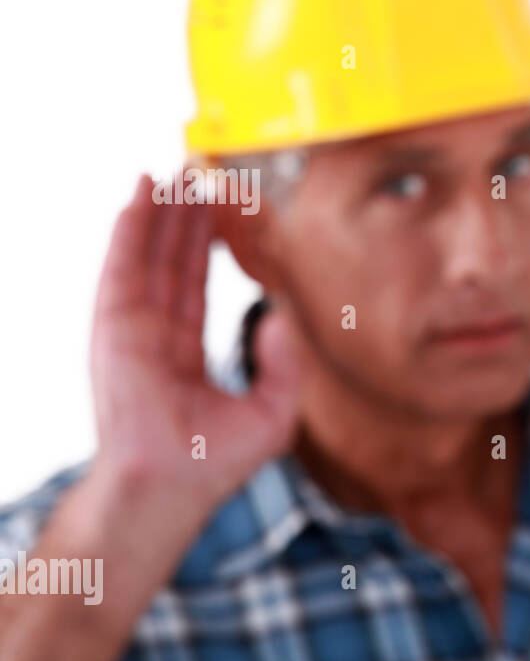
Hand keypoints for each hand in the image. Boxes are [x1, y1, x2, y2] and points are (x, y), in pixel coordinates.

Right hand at [89, 173, 303, 518]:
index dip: (203, 247)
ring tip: (168, 173)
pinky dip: (130, 231)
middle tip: (191, 175)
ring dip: (154, 214)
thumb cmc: (213, 464)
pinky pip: (123, 268)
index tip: (213, 210)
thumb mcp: (272, 413)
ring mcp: (130, 331)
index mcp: (183, 355)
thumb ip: (284, 366)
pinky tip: (141, 198)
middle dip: (179, 219)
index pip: (193, 286)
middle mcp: (153, 337)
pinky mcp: (114, 328)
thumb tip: (282, 319)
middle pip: (168, 263)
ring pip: (144, 257)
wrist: (169, 487)